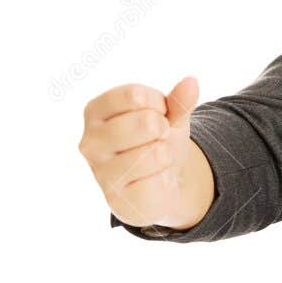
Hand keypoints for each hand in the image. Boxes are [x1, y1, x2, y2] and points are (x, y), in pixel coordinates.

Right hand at [78, 76, 208, 229]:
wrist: (160, 183)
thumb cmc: (157, 141)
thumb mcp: (170, 116)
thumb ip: (179, 101)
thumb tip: (191, 82)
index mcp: (95, 112)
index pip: (134, 95)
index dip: (159, 103)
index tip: (158, 113)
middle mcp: (90, 142)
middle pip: (145, 122)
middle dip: (163, 129)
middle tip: (158, 138)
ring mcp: (100, 173)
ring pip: (154, 153)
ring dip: (165, 156)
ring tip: (155, 161)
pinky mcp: (115, 200)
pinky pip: (158, 181)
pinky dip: (165, 179)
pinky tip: (153, 181)